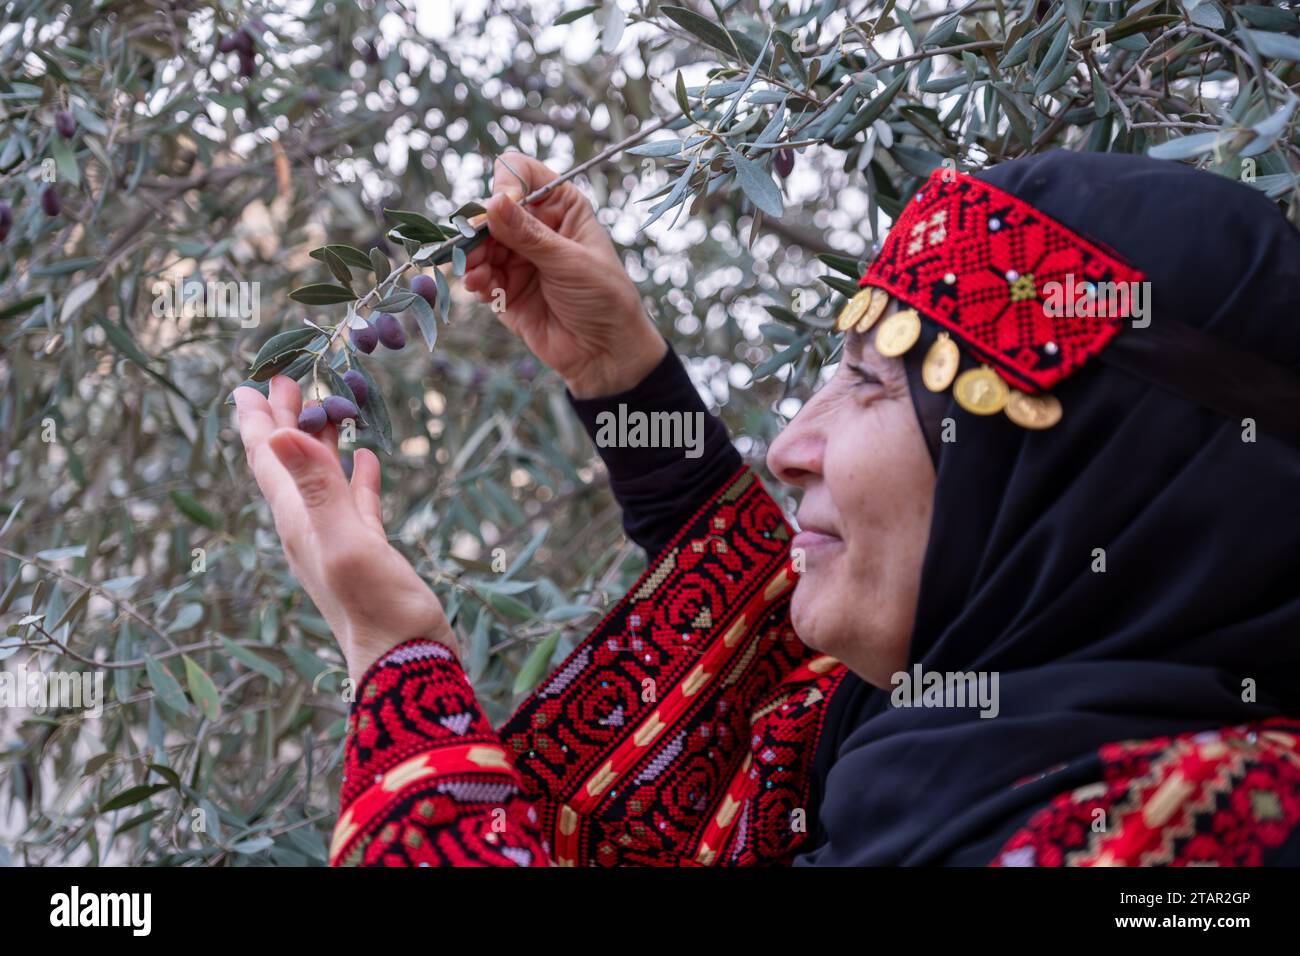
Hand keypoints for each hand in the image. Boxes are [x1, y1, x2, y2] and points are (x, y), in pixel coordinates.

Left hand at [233, 377, 454, 683]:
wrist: (405, 662)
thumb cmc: (376, 606)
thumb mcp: (345, 542)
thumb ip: (316, 488)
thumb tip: (277, 433)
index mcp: (297, 521)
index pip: (268, 461)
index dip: (257, 423)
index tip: (249, 384)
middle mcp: (309, 528)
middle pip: (287, 464)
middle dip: (283, 422)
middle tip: (286, 380)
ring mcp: (337, 542)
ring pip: (319, 480)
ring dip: (317, 443)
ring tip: (323, 407)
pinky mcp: (367, 553)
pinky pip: (354, 503)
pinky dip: (353, 477)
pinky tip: (366, 459)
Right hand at [462, 152, 666, 398]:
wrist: (606, 353)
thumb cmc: (604, 298)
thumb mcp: (569, 261)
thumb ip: (528, 235)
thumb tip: (492, 202)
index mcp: (561, 207)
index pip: (522, 174)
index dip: (507, 184)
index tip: (500, 208)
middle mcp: (536, 227)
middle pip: (492, 211)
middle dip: (479, 229)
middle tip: (475, 250)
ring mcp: (518, 258)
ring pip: (480, 244)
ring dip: (472, 257)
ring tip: (476, 276)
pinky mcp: (505, 288)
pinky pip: (479, 275)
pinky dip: (474, 279)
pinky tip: (479, 288)